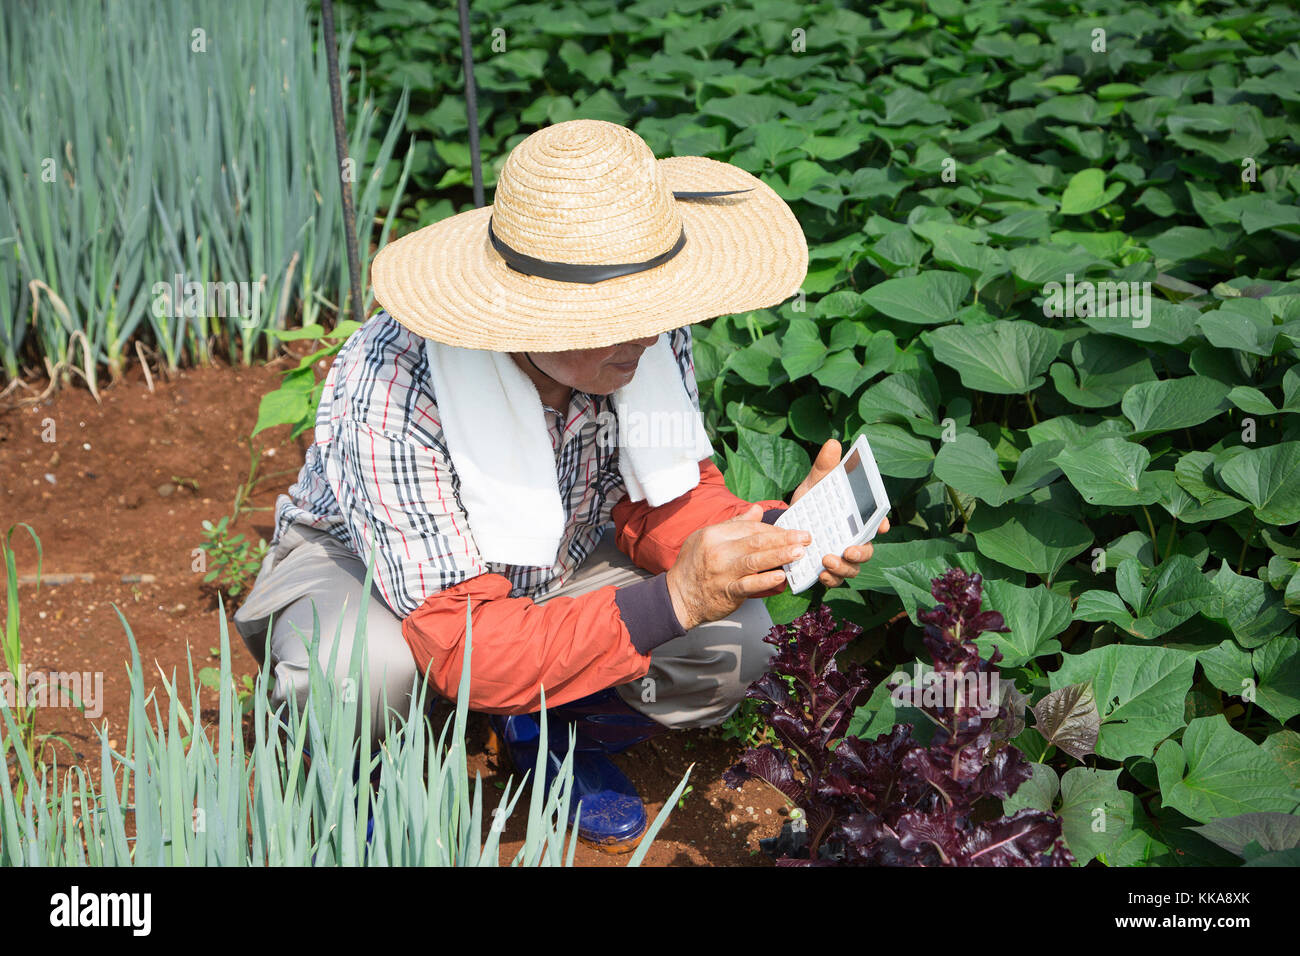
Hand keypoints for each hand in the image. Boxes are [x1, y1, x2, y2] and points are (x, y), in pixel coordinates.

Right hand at [665, 504, 810, 630]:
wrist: (678, 597)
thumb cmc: (693, 566)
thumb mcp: (706, 537)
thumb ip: (733, 525)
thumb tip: (757, 510)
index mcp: (715, 534)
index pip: (750, 528)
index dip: (773, 529)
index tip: (791, 531)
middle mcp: (719, 551)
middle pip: (756, 541)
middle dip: (784, 538)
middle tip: (805, 537)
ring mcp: (723, 572)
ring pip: (756, 561)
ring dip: (780, 555)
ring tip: (799, 552)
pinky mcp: (726, 592)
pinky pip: (749, 585)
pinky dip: (765, 581)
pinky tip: (781, 577)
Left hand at [789, 438, 890, 587]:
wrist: (783, 527)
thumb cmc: (808, 503)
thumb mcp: (812, 484)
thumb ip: (823, 467)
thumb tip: (833, 444)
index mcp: (854, 518)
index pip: (874, 522)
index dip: (881, 524)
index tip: (881, 525)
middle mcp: (852, 539)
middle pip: (867, 550)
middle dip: (861, 552)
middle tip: (848, 550)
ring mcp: (841, 557)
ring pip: (853, 569)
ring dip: (844, 568)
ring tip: (827, 560)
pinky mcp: (827, 571)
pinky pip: (835, 581)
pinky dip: (830, 580)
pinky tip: (821, 575)